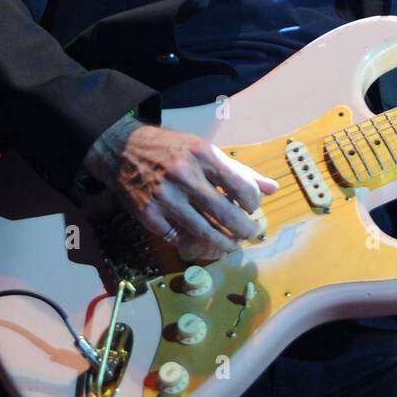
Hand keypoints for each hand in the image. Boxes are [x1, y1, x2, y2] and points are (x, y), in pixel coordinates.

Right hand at [104, 125, 278, 259]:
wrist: (123, 150)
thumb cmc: (172, 150)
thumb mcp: (206, 151)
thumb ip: (240, 171)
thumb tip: (272, 188)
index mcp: (203, 156)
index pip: (243, 188)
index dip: (253, 204)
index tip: (251, 208)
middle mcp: (184, 177)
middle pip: (228, 216)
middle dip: (246, 230)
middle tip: (250, 233)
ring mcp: (165, 198)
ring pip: (206, 234)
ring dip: (225, 244)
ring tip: (232, 243)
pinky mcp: (149, 216)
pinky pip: (180, 240)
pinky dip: (198, 246)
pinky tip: (206, 244)